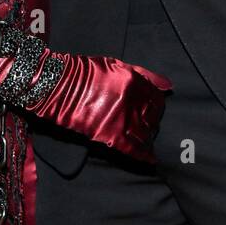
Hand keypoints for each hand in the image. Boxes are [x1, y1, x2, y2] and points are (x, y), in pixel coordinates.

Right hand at [28, 52, 171, 163]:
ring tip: (146, 141)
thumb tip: (168, 86)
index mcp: (134, 82)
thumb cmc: (85, 72)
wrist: (57, 85)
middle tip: (148, 127)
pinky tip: (149, 159)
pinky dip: (142, 155)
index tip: (153, 112)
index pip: (157, 100)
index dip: (157, 108)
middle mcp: (132, 100)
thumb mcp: (116, 65)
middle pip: (152, 118)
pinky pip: (133, 149)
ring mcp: (121, 118)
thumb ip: (144, 74)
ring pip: (145, 134)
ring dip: (148, 139)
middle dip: (152, 124)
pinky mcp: (109, 134)